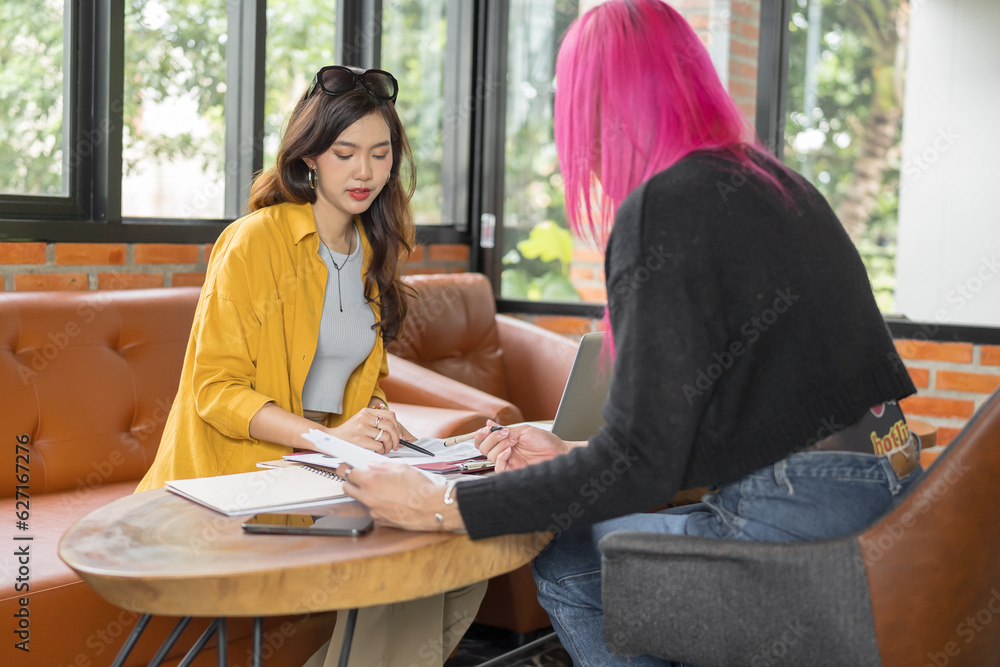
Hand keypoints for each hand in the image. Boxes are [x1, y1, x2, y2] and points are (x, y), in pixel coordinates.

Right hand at [328, 408, 404, 453]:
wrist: (331, 438)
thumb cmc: (348, 432)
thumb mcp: (361, 421)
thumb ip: (375, 422)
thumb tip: (396, 432)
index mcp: (367, 411)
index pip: (390, 415)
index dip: (397, 426)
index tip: (399, 435)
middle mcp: (365, 418)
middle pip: (390, 426)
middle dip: (396, 438)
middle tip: (395, 445)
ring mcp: (362, 428)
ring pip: (386, 437)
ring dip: (388, 446)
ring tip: (385, 449)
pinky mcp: (360, 439)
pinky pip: (379, 446)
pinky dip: (381, 450)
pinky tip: (378, 451)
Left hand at [338, 463, 464, 531]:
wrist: (432, 507)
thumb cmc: (420, 488)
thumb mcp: (401, 468)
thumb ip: (382, 466)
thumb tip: (372, 465)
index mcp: (371, 481)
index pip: (346, 473)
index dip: (345, 468)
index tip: (345, 466)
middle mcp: (369, 497)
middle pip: (347, 488)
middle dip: (351, 481)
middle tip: (360, 477)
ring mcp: (374, 511)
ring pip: (361, 500)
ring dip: (367, 494)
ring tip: (385, 489)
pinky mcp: (381, 521)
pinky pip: (373, 511)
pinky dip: (378, 505)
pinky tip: (392, 501)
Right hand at [475, 420, 569, 471]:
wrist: (559, 451)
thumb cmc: (545, 441)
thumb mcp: (523, 431)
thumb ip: (504, 430)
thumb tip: (489, 424)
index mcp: (505, 441)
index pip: (484, 441)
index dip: (481, 435)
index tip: (486, 429)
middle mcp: (505, 452)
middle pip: (484, 449)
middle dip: (490, 438)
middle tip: (504, 433)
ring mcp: (509, 462)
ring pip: (490, 456)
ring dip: (499, 445)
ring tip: (512, 441)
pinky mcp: (513, 471)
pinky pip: (499, 467)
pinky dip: (500, 457)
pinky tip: (509, 451)